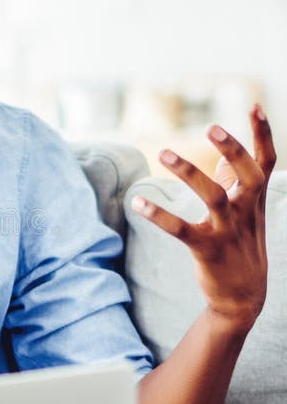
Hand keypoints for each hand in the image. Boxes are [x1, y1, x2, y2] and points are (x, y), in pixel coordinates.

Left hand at [132, 105, 275, 331]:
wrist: (243, 298)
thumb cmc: (241, 247)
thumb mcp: (246, 215)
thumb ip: (237, 185)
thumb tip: (228, 159)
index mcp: (255, 199)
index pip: (266, 161)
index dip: (262, 133)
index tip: (254, 105)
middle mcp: (246, 212)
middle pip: (246, 174)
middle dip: (232, 149)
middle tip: (211, 126)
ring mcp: (228, 231)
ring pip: (214, 197)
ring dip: (190, 173)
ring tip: (164, 152)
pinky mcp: (207, 250)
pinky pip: (182, 230)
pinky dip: (160, 216)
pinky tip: (138, 203)